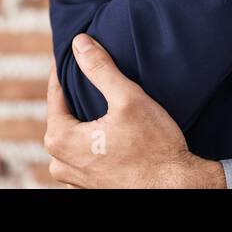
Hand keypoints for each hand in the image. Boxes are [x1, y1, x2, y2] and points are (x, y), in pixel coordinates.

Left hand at [44, 33, 225, 187]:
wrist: (176, 188)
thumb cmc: (154, 147)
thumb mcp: (128, 99)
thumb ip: (100, 69)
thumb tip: (79, 43)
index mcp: (61, 140)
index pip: (55, 94)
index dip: (64, 70)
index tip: (71, 51)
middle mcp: (61, 164)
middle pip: (62, 117)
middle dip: (73, 96)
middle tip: (85, 72)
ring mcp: (74, 180)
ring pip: (72, 138)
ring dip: (82, 120)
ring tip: (98, 100)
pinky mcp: (91, 187)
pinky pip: (83, 155)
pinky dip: (91, 140)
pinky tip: (108, 129)